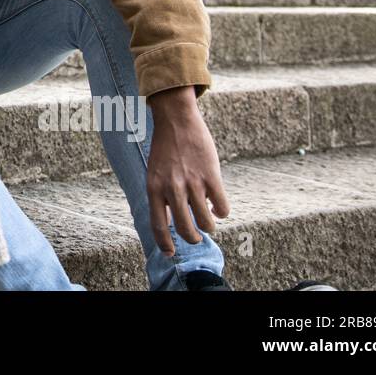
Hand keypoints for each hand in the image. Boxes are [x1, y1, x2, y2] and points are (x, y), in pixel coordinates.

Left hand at [145, 86, 230, 254]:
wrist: (176, 120)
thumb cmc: (165, 149)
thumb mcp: (154, 174)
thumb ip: (161, 196)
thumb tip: (173, 222)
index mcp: (154, 188)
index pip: (158, 225)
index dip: (165, 243)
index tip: (170, 254)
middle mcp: (172, 188)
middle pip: (185, 229)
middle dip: (193, 238)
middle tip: (196, 236)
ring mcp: (192, 183)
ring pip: (206, 222)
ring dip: (209, 226)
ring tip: (208, 220)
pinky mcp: (211, 176)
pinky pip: (222, 207)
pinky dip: (221, 211)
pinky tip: (218, 206)